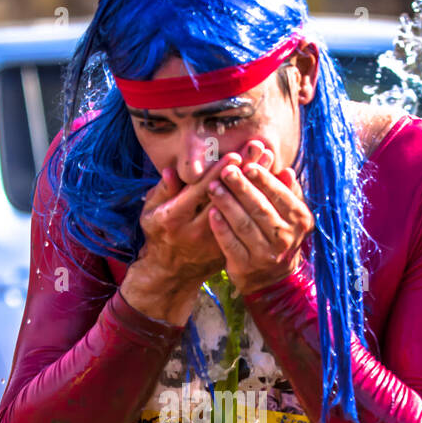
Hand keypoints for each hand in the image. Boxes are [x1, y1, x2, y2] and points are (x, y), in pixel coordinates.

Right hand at [120, 142, 274, 325]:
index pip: (199, 192)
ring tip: (269, 161)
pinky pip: (245, 223)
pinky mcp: (226, 248)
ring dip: (256, 185)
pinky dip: (258, 203)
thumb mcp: (150, 212)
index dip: (218, 173)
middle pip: (225, 197)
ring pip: (239, 210)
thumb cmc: (160, 233)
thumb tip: (171, 171)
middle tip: (260, 149)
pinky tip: (271, 184)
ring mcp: (214, 242)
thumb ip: (162, 190)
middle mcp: (196, 231)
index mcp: (174, 218)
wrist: (172, 273)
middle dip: (244, 173)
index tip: (236, 155)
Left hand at [206, 160, 313, 294]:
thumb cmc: (279, 235)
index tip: (247, 165)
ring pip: (243, 224)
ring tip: (213, 187)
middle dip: (241, 188)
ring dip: (227, 203)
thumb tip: (287, 171)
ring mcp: (266, 255)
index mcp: (300, 220)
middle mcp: (286, 239)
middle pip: (260, 208)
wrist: (272, 278)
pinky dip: (220, 227)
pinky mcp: (246, 266)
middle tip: (226, 171)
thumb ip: (287, 192)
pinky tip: (211, 212)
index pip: (280, 195)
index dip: (263, 179)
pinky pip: (230, 243)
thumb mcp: (290, 215)